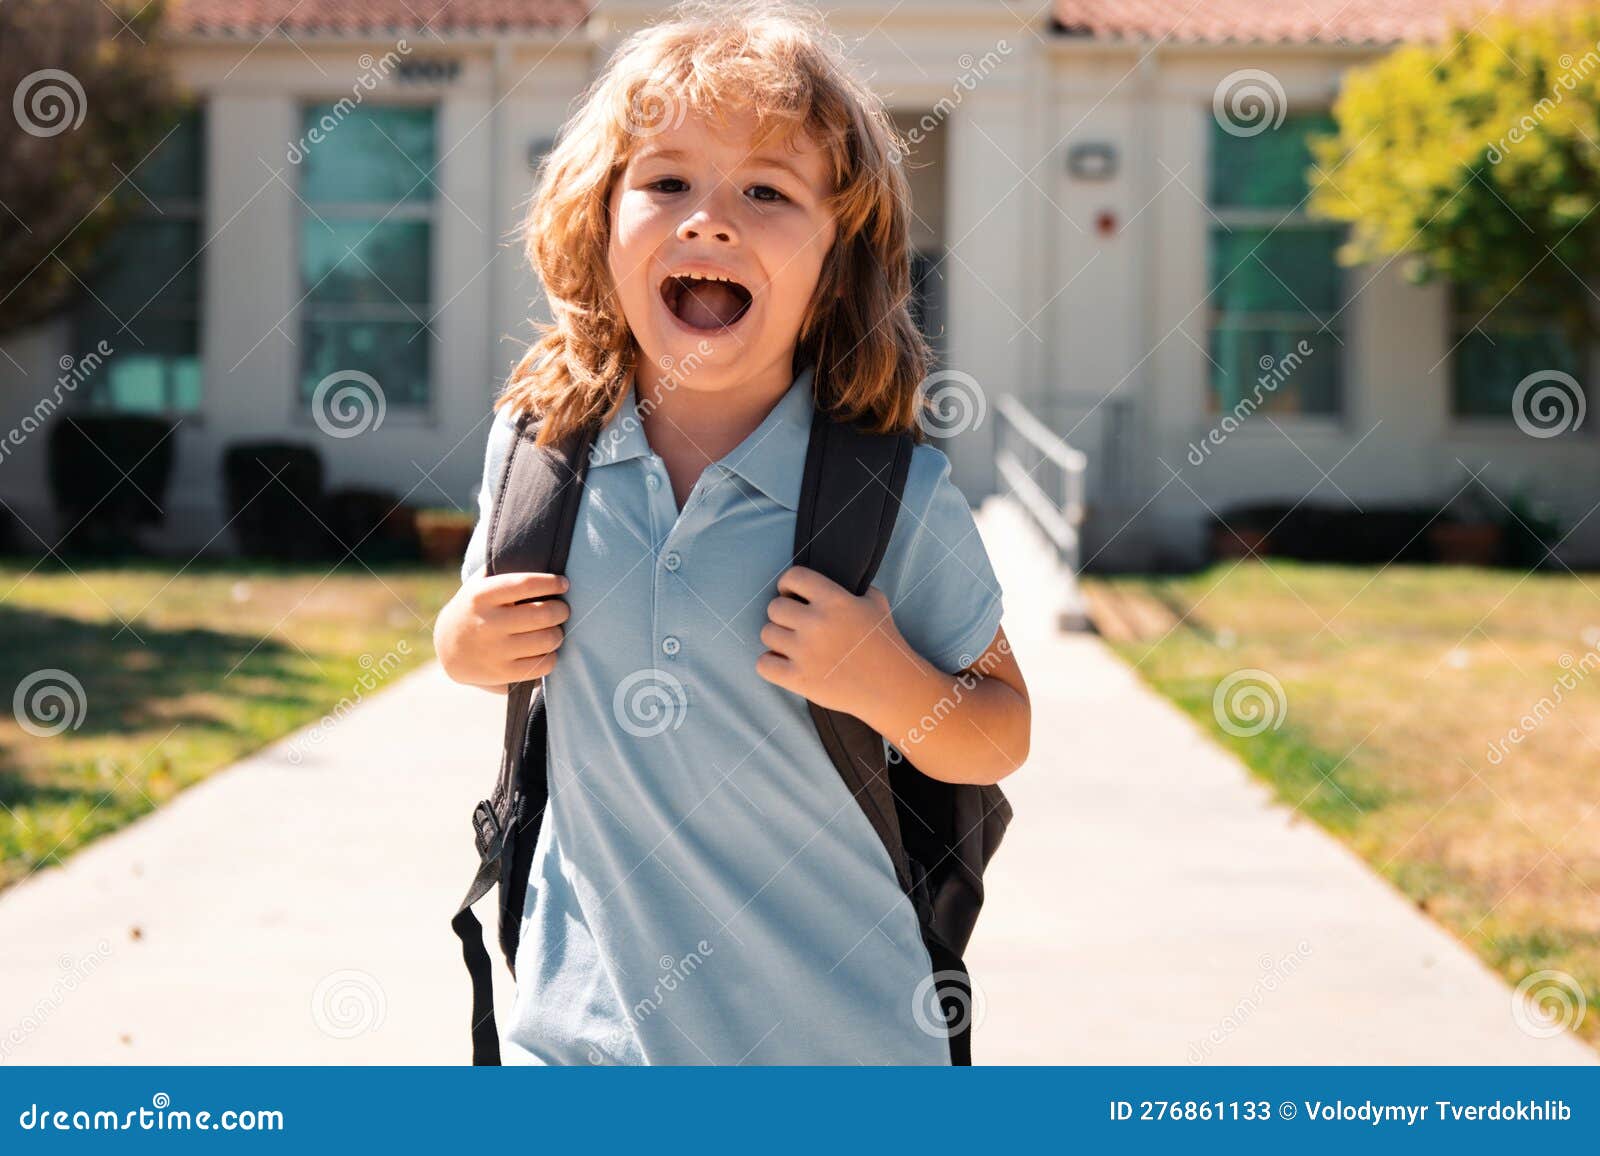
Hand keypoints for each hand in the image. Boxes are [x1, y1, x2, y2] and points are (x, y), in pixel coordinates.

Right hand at [434, 571, 569, 690]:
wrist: (448, 648)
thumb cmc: (476, 607)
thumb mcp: (479, 584)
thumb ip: (503, 567)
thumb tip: (541, 552)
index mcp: (482, 596)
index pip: (525, 584)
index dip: (551, 583)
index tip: (563, 583)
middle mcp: (487, 623)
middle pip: (543, 614)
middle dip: (561, 610)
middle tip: (562, 609)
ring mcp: (494, 651)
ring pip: (547, 640)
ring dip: (558, 633)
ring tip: (554, 629)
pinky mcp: (502, 673)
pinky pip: (543, 665)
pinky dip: (552, 656)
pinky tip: (545, 649)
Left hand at [755, 565, 909, 715]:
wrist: (892, 687)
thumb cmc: (885, 644)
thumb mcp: (876, 603)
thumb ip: (854, 588)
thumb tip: (834, 583)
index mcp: (835, 600)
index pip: (793, 576)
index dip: (788, 584)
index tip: (793, 595)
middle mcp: (817, 623)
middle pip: (774, 607)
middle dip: (783, 615)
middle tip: (795, 625)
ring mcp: (805, 652)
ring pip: (766, 633)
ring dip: (777, 638)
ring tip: (792, 645)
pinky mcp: (799, 679)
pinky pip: (763, 664)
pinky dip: (770, 663)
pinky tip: (784, 663)